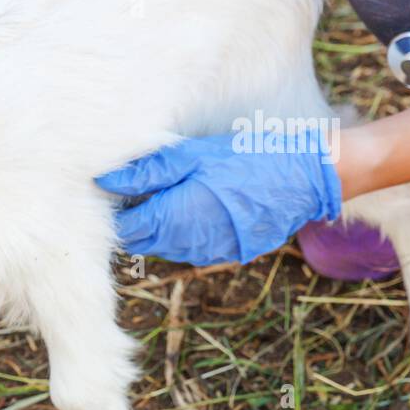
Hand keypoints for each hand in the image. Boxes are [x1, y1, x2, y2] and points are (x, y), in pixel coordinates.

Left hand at [96, 129, 342, 265]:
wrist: (305, 178)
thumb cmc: (248, 159)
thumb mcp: (192, 156)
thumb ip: (147, 172)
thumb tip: (105, 182)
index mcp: (174, 220)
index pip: (125, 228)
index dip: (115, 210)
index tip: (115, 187)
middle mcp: (186, 245)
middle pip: (141, 239)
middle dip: (134, 217)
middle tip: (140, 185)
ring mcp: (206, 253)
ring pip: (163, 244)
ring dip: (158, 223)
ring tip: (169, 190)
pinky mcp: (223, 253)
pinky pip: (188, 245)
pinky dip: (182, 228)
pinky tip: (194, 201)